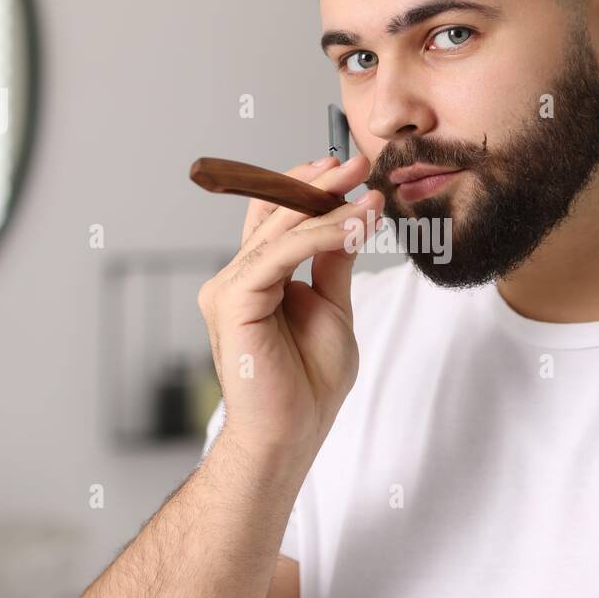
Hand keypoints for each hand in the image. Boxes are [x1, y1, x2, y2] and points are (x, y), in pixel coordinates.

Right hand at [197, 154, 379, 468]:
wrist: (291, 435)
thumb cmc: (308, 385)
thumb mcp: (333, 310)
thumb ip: (332, 264)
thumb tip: (350, 220)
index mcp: (256, 278)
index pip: (275, 216)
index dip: (308, 187)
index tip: (353, 171)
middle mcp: (236, 277)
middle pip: (274, 212)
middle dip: (319, 183)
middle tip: (362, 162)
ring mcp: (229, 287)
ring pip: (279, 229)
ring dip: (327, 204)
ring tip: (368, 192)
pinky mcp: (233, 300)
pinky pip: (281, 254)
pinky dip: (321, 235)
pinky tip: (355, 225)